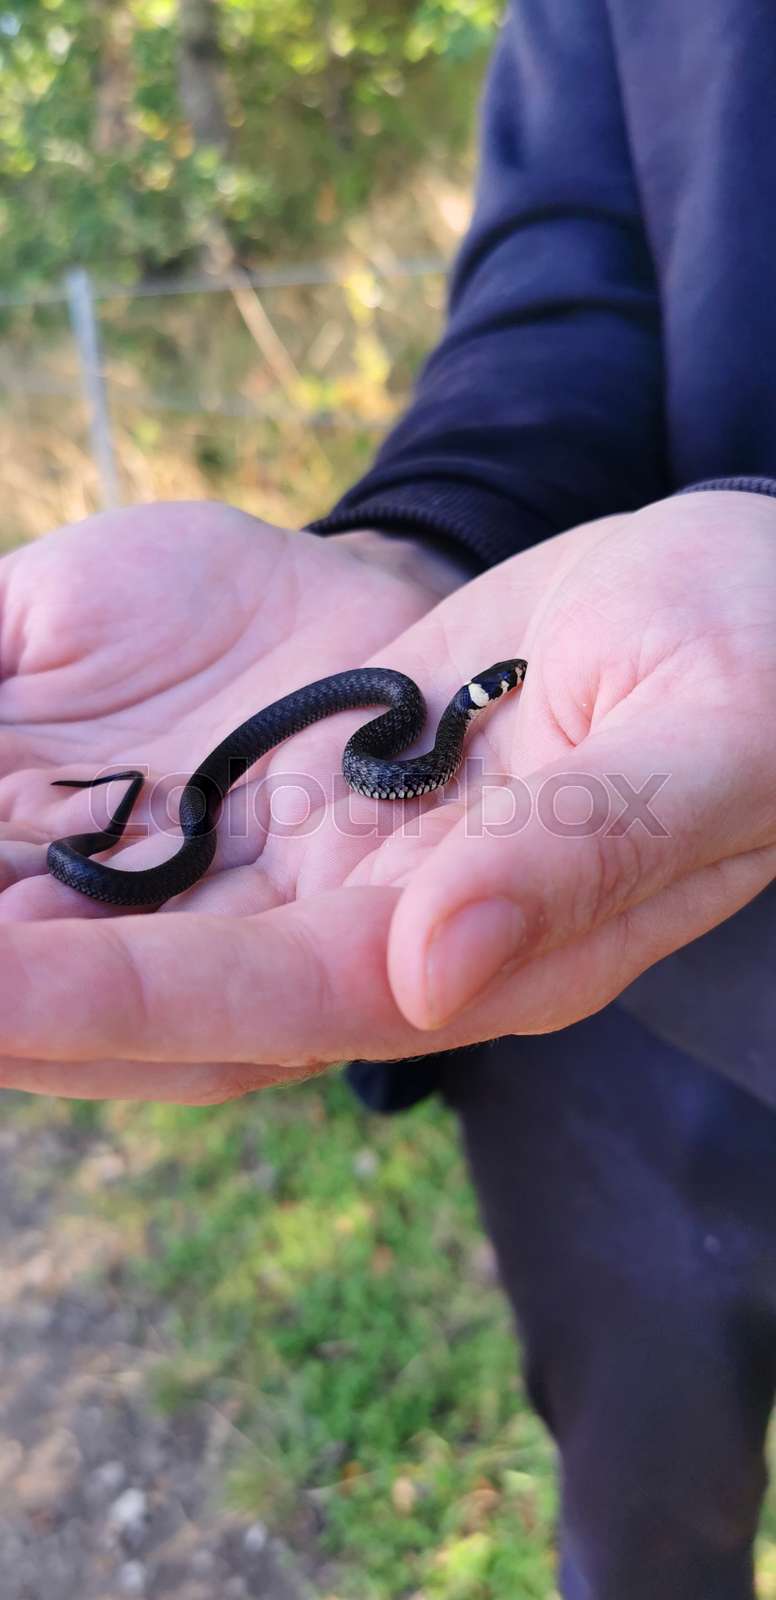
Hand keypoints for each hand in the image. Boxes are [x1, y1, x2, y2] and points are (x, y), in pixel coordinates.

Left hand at [1, 491, 773, 1099]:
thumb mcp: (709, 730)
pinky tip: (8, 848)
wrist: (749, 611)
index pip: (274, 1003)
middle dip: (30, 991)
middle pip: (183, 1002)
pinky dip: (86, 863)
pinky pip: (192, 861)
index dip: (118, 1002)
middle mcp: (410, 945)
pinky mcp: (338, 813)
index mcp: (496, 949)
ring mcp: (364, 884)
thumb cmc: (755, 655)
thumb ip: (585, 851)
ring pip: (168, 940)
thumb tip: (436, 974)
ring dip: (34, 939)